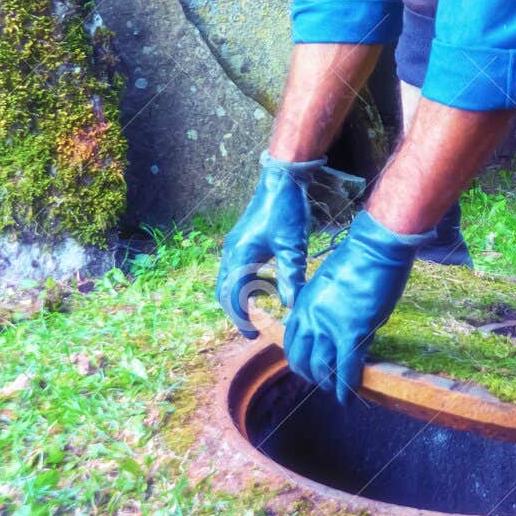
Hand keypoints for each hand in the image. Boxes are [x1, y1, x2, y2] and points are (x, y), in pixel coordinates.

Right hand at [216, 151, 326, 336]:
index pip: (233, 296)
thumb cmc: (286, 210)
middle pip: (224, 291)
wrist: (282, 179)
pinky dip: (248, 283)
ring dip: (241, 298)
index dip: (241, 318)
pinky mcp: (243, 241)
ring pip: (230, 281)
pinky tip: (268, 285)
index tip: (253, 335)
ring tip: (259, 311)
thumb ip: (290, 277)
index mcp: (239, 255)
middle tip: (253, 330)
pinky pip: (239, 269)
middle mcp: (231, 252)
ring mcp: (235, 246)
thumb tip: (289, 306)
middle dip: (236, 312)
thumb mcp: (291, 246)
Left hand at [283, 209, 434, 403]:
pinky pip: (345, 370)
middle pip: (300, 359)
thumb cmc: (357, 259)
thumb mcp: (328, 284)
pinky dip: (345, 388)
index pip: (291, 340)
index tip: (306, 364)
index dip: (298, 357)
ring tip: (335, 390)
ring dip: (326, 383)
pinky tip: (346, 398)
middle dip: (309, 374)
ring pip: (321, 368)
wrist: (375, 249)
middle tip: (320, 381)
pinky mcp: (352, 334)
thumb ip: (324, 307)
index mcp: (302, 304)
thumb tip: (332, 327)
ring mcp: (329, 328)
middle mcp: (310, 319)